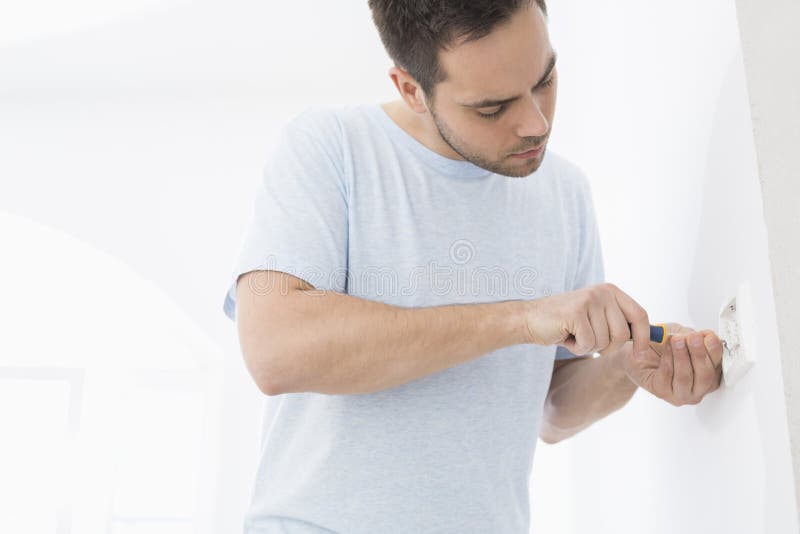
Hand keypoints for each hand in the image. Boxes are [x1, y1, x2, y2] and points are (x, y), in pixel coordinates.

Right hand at [524, 283, 650, 357]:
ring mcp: (589, 300)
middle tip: (589, 342)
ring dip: (589, 347)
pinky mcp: (576, 312)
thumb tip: (653, 337)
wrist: (530, 319)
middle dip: (607, 347)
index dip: (644, 338)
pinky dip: (577, 348)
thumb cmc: (566, 324)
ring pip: (605, 341)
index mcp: (611, 291)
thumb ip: (620, 323)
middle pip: (623, 334)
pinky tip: (566, 337)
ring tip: (574, 335)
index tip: (640, 354)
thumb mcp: (597, 319)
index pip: (640, 315)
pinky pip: (588, 343)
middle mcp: (603, 292)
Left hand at [621, 322, 723, 405]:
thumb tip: (707, 337)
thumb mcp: (681, 334)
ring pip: (686, 377)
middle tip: (692, 338)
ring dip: (682, 357)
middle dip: (699, 355)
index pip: (719, 363)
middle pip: (705, 375)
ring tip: (676, 341)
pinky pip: (667, 377)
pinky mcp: (662, 392)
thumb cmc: (661, 345)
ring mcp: (681, 393)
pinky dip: (667, 360)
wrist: (636, 352)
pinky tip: (665, 349)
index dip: (714, 350)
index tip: (707, 336)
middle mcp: (699, 386)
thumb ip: (695, 336)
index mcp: (710, 371)